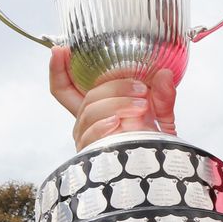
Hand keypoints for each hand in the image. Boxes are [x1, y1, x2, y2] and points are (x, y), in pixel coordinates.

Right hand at [49, 46, 178, 150]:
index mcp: (96, 108)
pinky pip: (91, 135)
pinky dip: (102, 126)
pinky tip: (117, 122)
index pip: (66, 88)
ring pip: (90, 111)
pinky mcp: (92, 155)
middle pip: (83, 95)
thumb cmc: (155, 143)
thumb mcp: (162, 115)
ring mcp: (87, 138)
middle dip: (112, 86)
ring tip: (142, 106)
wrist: (161, 171)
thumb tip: (164, 73)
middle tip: (140, 87)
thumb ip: (163, 95)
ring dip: (116, 104)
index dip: (58, 69)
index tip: (60, 50)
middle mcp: (86, 122)